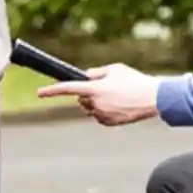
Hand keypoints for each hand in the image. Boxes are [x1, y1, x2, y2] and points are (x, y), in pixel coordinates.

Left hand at [35, 63, 161, 126]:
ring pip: (90, 108)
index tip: (40, 93)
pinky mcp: (108, 123)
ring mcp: (101, 115)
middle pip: (81, 99)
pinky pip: (99, 117)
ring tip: (116, 96)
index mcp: (94, 88)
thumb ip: (96, 72)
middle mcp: (95, 103)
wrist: (152, 98)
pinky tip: (119, 106)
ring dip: (96, 103)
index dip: (52, 90)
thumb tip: (84, 77)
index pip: (68, 88)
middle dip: (87, 94)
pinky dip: (105, 112)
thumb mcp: (114, 69)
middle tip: (105, 88)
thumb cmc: (134, 81)